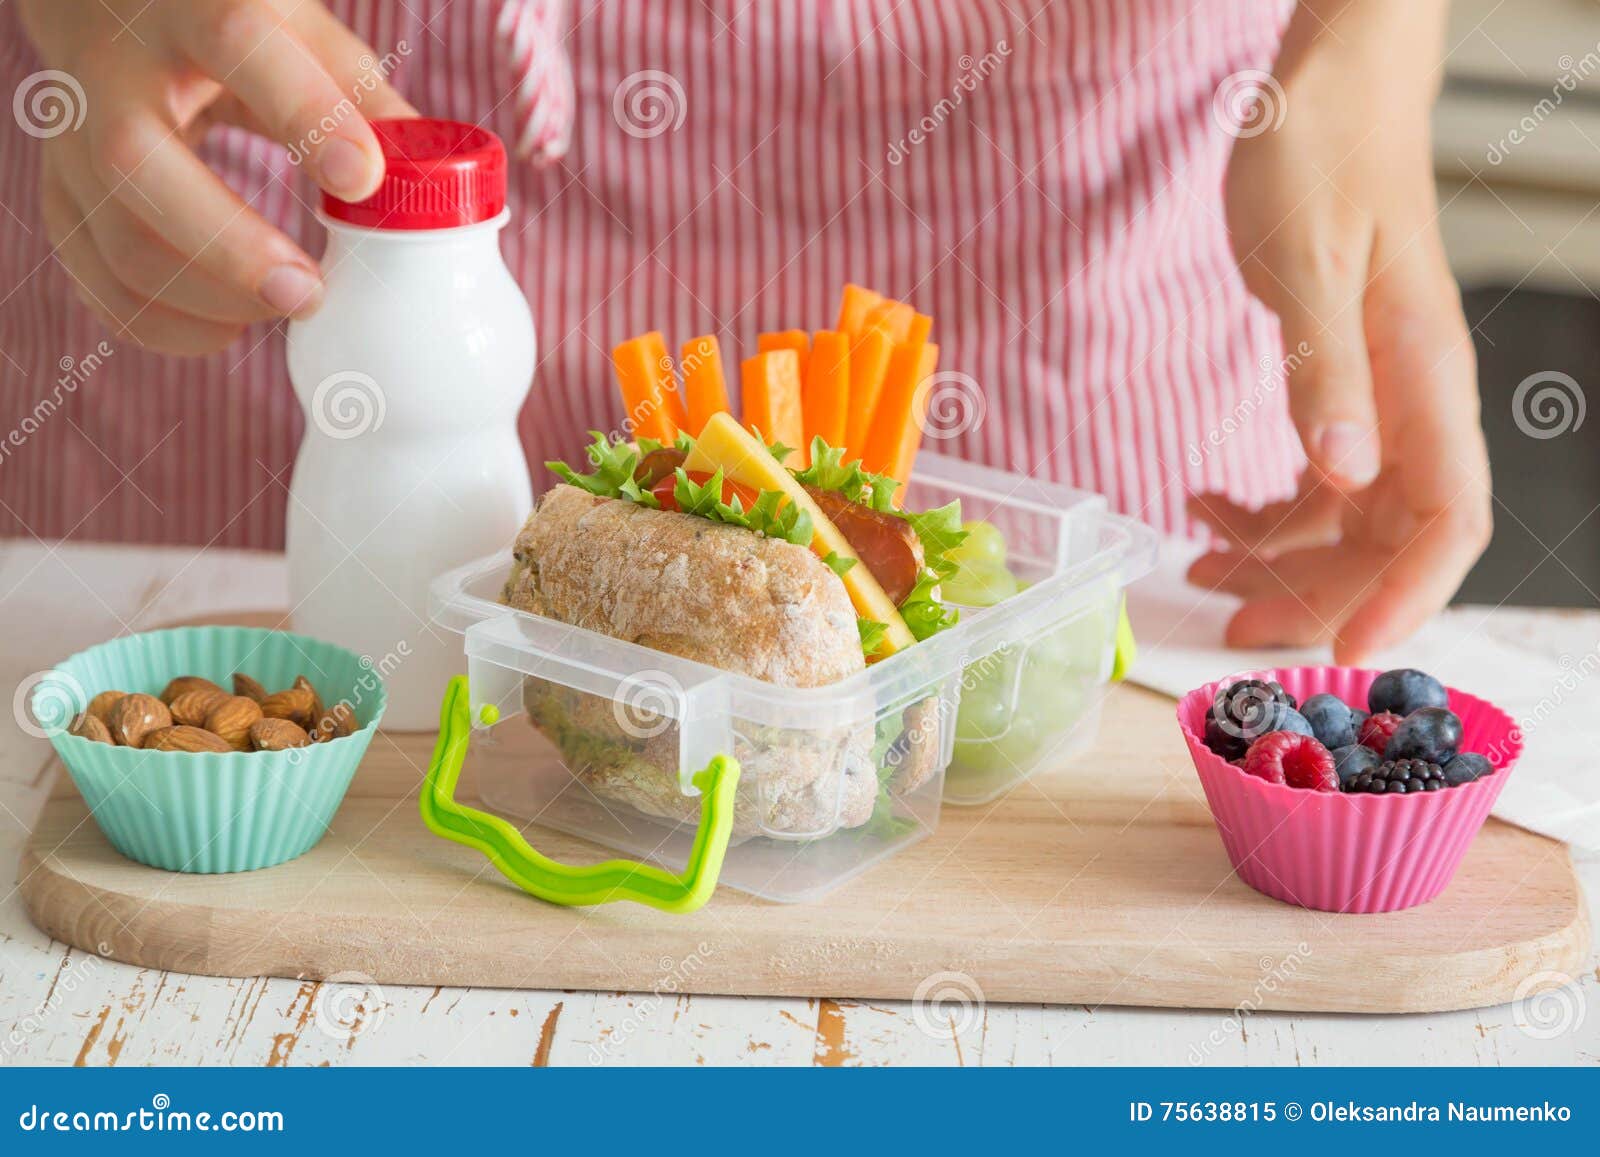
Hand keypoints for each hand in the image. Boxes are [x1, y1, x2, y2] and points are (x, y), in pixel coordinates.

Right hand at [19, 0, 414, 353]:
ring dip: (203, 296)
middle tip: (307, 294)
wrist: (113, 10)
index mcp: (190, 7)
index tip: (365, 178)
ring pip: (112, 235)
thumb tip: (435, 179)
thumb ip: (364, 98)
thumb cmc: (233, 29)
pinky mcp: (60, 195)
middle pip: (135, 162)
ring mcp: (71, 140)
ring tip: (285, 307)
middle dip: (227, 244)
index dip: (305, 115)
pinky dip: (163, 324)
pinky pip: (95, 278)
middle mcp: (110, 71)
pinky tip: (227, 328)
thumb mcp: (302, 32)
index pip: (238, 43)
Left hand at [1188, 0, 1490, 664]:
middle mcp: (1412, 404)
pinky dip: (1267, 509)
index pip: (1446, 520)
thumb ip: (1324, 373)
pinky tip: (1207, 504)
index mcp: (1422, 381)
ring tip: (1200, 566)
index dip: (1405, 597)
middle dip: (1318, 596)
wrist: (1328, 91)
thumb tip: (1343, 476)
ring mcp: (1381, 402)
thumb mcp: (1306, 263)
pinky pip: (1319, 480)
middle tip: (1233, 626)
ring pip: (1351, 521)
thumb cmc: (1323, 156)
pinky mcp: (1342, 390)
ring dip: (1282, 560)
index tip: (1342, 650)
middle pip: (1392, 542)